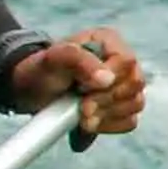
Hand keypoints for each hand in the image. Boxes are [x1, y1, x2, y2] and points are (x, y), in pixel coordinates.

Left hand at [7, 27, 149, 137]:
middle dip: (105, 101)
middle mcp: (122, 63)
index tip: (82, 89)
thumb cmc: (42, 70)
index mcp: (110, 42)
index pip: (127, 62)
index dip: (109, 79)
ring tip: (81, 115)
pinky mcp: (122, 108)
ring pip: (135, 104)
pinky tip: (88, 123)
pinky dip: (109, 126)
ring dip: (106, 115)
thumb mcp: (53, 59)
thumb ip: (79, 60)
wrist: (32, 91)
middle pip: (134, 85)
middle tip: (81, 108)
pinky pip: (130, 121)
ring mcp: (125, 86)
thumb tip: (106, 79)